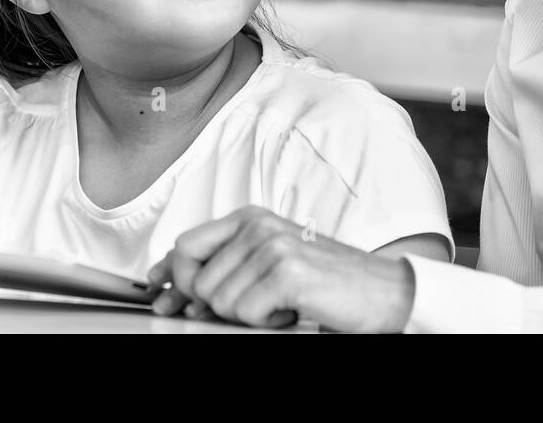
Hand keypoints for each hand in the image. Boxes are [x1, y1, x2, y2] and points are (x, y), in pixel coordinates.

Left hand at [146, 206, 415, 332]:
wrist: (383, 292)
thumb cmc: (326, 283)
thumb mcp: (268, 266)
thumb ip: (224, 269)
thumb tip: (173, 288)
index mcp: (250, 220)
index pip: (185, 244)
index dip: (168, 273)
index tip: (159, 292)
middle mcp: (258, 227)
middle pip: (196, 279)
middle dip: (215, 304)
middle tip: (255, 306)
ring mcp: (272, 247)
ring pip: (218, 300)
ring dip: (247, 315)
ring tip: (281, 305)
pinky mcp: (287, 273)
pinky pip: (244, 312)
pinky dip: (266, 322)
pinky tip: (291, 311)